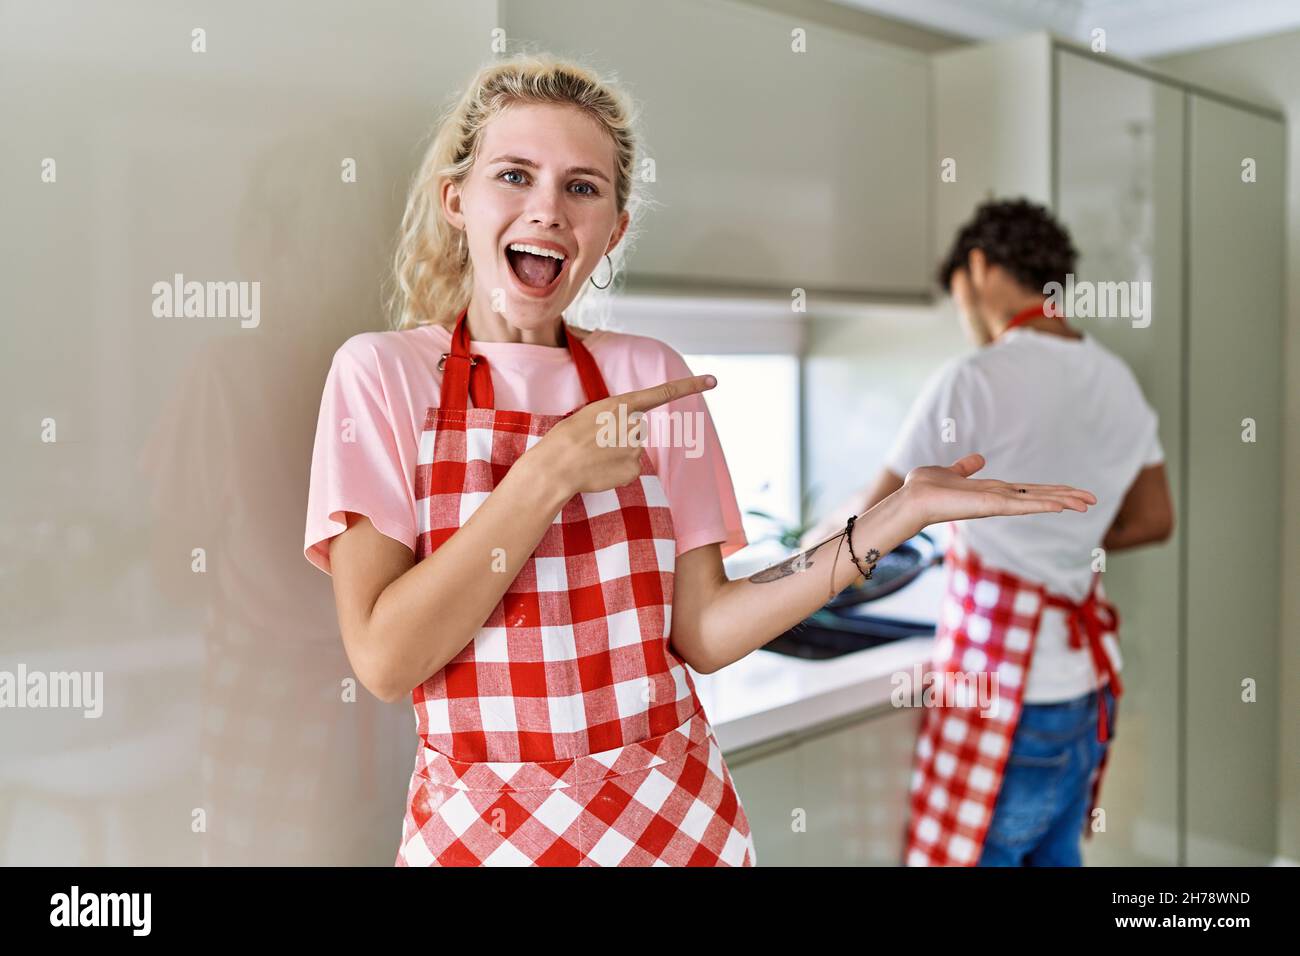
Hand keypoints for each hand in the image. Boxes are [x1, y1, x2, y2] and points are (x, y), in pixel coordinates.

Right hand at [529, 374, 716, 496]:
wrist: (556, 466)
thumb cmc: (565, 438)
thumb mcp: (589, 414)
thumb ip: (614, 417)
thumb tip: (630, 433)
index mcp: (620, 404)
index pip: (662, 393)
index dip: (689, 386)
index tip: (713, 381)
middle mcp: (632, 424)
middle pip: (637, 428)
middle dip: (621, 435)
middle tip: (595, 442)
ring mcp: (634, 447)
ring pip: (633, 449)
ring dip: (617, 453)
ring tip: (594, 456)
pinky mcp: (633, 469)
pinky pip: (630, 469)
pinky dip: (617, 471)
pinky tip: (600, 470)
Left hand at [899, 453, 1096, 531]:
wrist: (910, 499)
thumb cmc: (924, 488)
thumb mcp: (950, 472)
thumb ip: (965, 468)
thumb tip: (978, 459)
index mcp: (991, 491)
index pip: (1028, 491)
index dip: (1050, 491)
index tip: (1071, 492)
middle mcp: (998, 498)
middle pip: (1038, 496)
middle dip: (1065, 497)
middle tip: (1092, 500)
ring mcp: (995, 504)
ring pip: (1036, 501)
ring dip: (1062, 501)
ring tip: (1087, 503)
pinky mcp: (989, 506)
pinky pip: (1020, 505)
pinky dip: (1041, 505)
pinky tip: (1061, 506)